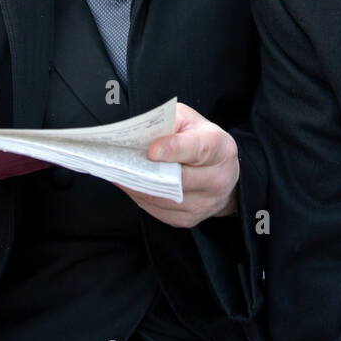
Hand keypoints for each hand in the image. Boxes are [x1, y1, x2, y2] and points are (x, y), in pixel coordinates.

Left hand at [114, 102, 239, 228]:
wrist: (222, 173)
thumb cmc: (200, 140)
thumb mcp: (190, 121)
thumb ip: (168, 122)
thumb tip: (141, 135)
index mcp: (219, 148)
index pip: (196, 149)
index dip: (173, 149)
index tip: (151, 151)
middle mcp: (216, 179)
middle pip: (178, 180)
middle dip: (147, 170)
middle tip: (121, 161)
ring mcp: (203, 203)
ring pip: (162, 198)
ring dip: (137, 185)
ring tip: (118, 171)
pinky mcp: (188, 219)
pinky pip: (157, 209)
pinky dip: (140, 195)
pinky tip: (129, 182)